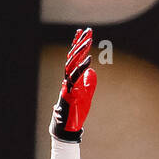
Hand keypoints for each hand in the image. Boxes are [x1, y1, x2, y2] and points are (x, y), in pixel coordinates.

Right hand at [50, 26, 96, 142]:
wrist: (67, 128)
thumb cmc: (76, 113)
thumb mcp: (86, 96)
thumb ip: (89, 84)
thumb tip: (92, 72)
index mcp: (71, 79)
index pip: (74, 58)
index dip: (78, 44)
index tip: (83, 33)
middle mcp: (68, 80)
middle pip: (73, 56)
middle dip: (81, 42)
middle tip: (88, 30)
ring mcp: (68, 85)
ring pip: (72, 63)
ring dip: (80, 51)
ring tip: (89, 40)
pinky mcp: (69, 93)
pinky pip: (75, 78)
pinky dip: (82, 68)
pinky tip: (89, 59)